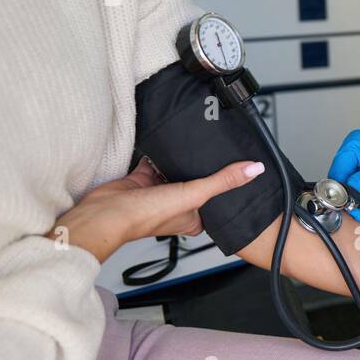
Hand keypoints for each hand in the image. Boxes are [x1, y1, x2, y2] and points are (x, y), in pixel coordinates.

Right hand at [46, 157, 265, 263]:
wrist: (105, 212)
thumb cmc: (145, 216)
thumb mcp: (194, 195)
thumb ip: (223, 181)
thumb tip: (254, 170)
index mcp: (194, 218)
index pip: (217, 199)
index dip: (227, 185)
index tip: (239, 166)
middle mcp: (178, 206)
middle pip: (198, 181)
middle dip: (204, 168)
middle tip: (218, 148)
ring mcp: (160, 192)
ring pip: (177, 170)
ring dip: (183, 158)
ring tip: (196, 141)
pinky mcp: (143, 179)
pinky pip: (156, 161)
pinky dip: (160, 152)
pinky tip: (168, 141)